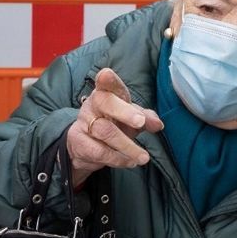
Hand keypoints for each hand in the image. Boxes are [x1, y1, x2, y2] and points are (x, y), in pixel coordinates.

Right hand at [66, 68, 163, 185]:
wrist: (87, 147)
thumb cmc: (113, 124)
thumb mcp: (132, 118)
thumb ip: (145, 118)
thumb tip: (158, 124)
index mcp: (107, 93)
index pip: (106, 83)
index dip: (107, 79)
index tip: (106, 75)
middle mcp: (93, 105)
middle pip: (105, 102)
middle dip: (125, 112)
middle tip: (141, 123)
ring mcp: (84, 122)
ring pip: (105, 131)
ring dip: (128, 146)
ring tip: (143, 157)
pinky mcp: (78, 141)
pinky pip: (99, 151)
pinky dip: (117, 159)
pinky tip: (129, 162)